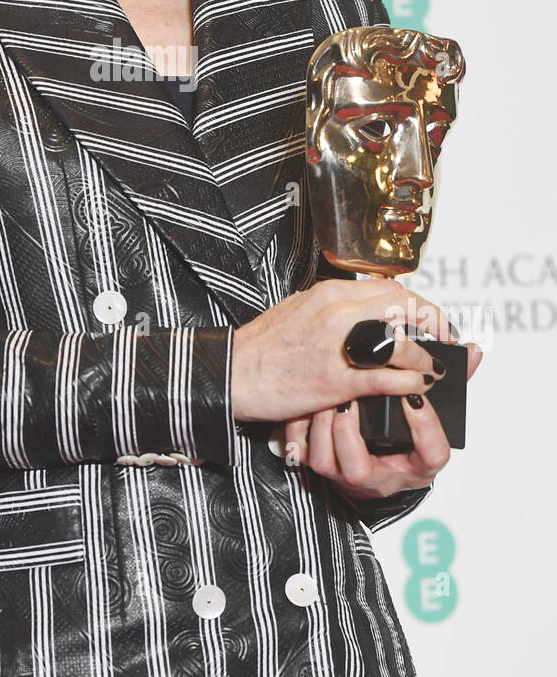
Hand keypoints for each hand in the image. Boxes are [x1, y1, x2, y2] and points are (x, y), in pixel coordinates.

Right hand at [230, 276, 458, 424]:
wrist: (233, 373)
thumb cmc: (262, 346)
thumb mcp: (299, 309)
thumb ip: (334, 308)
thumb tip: (364, 312)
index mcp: (330, 293)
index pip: (391, 288)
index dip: (418, 304)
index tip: (427, 319)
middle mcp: (338, 312)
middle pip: (404, 307)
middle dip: (432, 323)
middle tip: (442, 339)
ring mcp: (339, 346)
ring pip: (402, 341)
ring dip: (427, 356)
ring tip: (436, 368)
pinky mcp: (337, 380)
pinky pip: (388, 378)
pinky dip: (412, 383)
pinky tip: (418, 387)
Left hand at [282, 340, 482, 499]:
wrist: (365, 460)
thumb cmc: (402, 432)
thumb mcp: (427, 410)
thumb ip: (451, 384)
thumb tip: (474, 350)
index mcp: (416, 465)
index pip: (431, 454)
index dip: (424, 427)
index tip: (415, 395)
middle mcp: (380, 477)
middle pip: (362, 468)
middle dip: (353, 431)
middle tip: (353, 395)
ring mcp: (345, 476)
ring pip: (328, 461)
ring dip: (325, 425)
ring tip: (327, 394)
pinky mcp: (318, 467)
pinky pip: (304, 451)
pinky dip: (301, 426)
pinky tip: (306, 401)